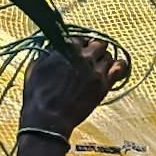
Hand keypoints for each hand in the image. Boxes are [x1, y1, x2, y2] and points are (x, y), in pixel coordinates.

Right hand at [14, 28, 128, 137]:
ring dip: (104, 59)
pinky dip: (119, 66)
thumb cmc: (38, 95)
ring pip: (109, 55)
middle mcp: (84, 56)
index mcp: (66, 49)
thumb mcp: (35, 67)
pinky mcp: (104, 84)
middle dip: (94, 49)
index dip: (80, 44)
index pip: (80, 37)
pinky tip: (115, 68)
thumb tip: (54, 49)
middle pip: (98, 44)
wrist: (49, 118)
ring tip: (99, 67)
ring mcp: (95, 70)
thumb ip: (48, 54)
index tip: (80, 49)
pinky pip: (120, 68)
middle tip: (90, 58)